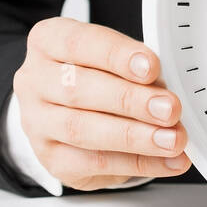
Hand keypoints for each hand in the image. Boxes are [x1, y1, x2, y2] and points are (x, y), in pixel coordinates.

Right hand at [13, 17, 190, 190]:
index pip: (78, 42)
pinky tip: (166, 161)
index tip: (152, 68)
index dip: (117, 55)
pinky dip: (137, 163)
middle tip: (170, 109)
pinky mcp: (51, 159)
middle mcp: (35, 81)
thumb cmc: (96, 74)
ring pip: (83, 131)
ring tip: (172, 140)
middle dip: (131, 101)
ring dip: (135, 137)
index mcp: (48, 41)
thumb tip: (167, 92)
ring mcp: (37, 123)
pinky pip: (93, 164)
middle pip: (78, 90)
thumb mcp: (113, 58)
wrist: (64, 112)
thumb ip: (136, 69)